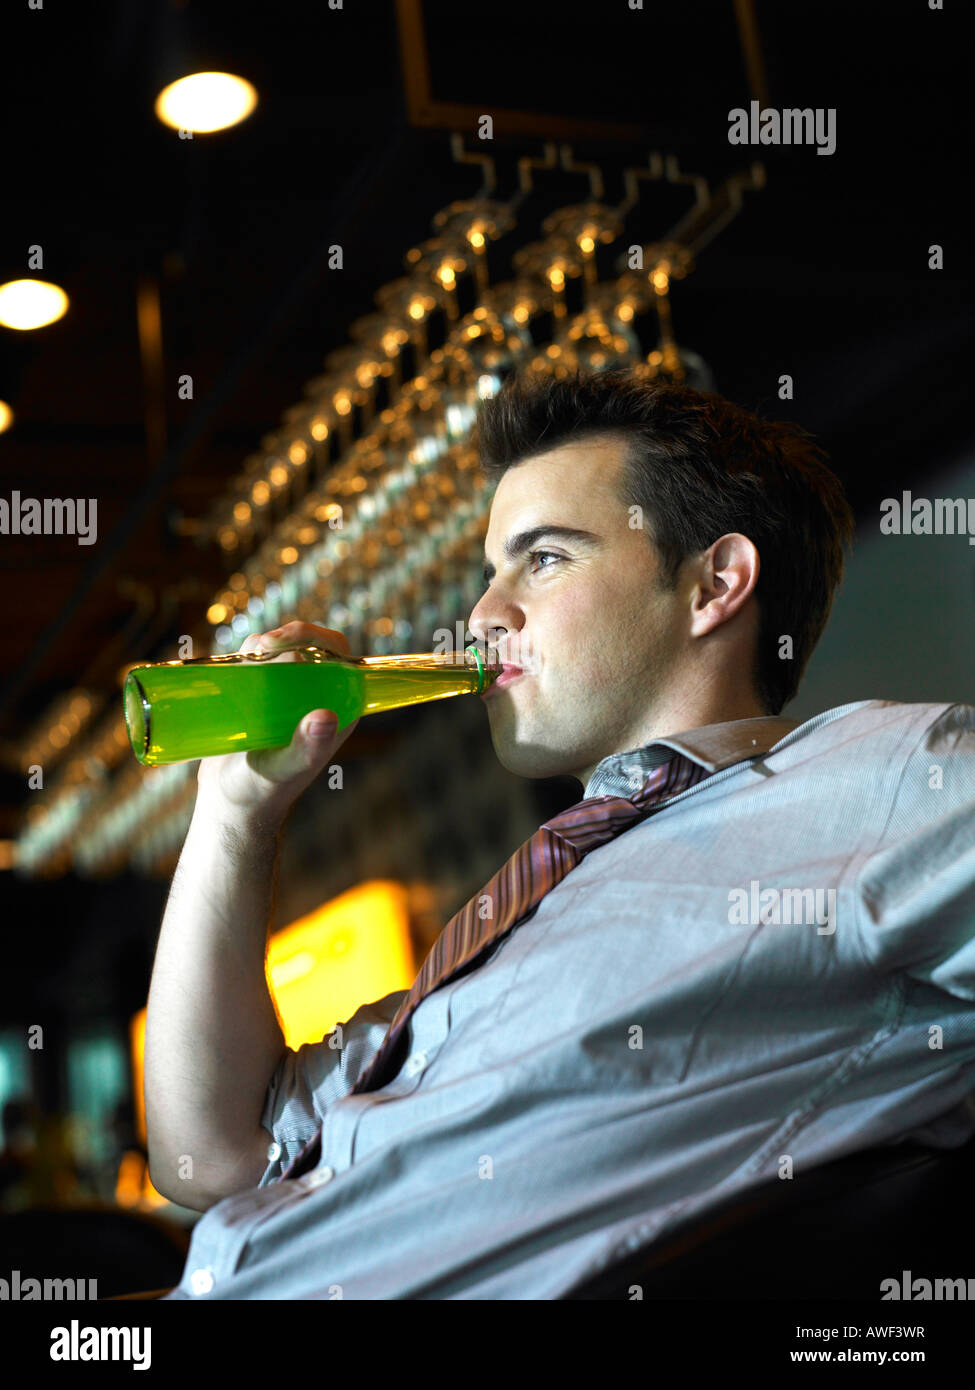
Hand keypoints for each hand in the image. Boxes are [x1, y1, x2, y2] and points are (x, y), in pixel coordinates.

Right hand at [195, 621, 360, 830]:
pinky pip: (257, 662)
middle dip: (285, 637)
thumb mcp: (285, 769)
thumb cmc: (261, 792)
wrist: (229, 803)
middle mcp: (317, 698)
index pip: (339, 655)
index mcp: (338, 708)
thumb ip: (307, 749)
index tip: (282, 641)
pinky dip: (244, 656)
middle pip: (309, 645)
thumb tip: (325, 717)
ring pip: (281, 649)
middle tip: (258, 648)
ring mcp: (288, 696)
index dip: (316, 637)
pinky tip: (231, 670)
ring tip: (242, 666)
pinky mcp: (261, 696)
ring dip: (261, 645)